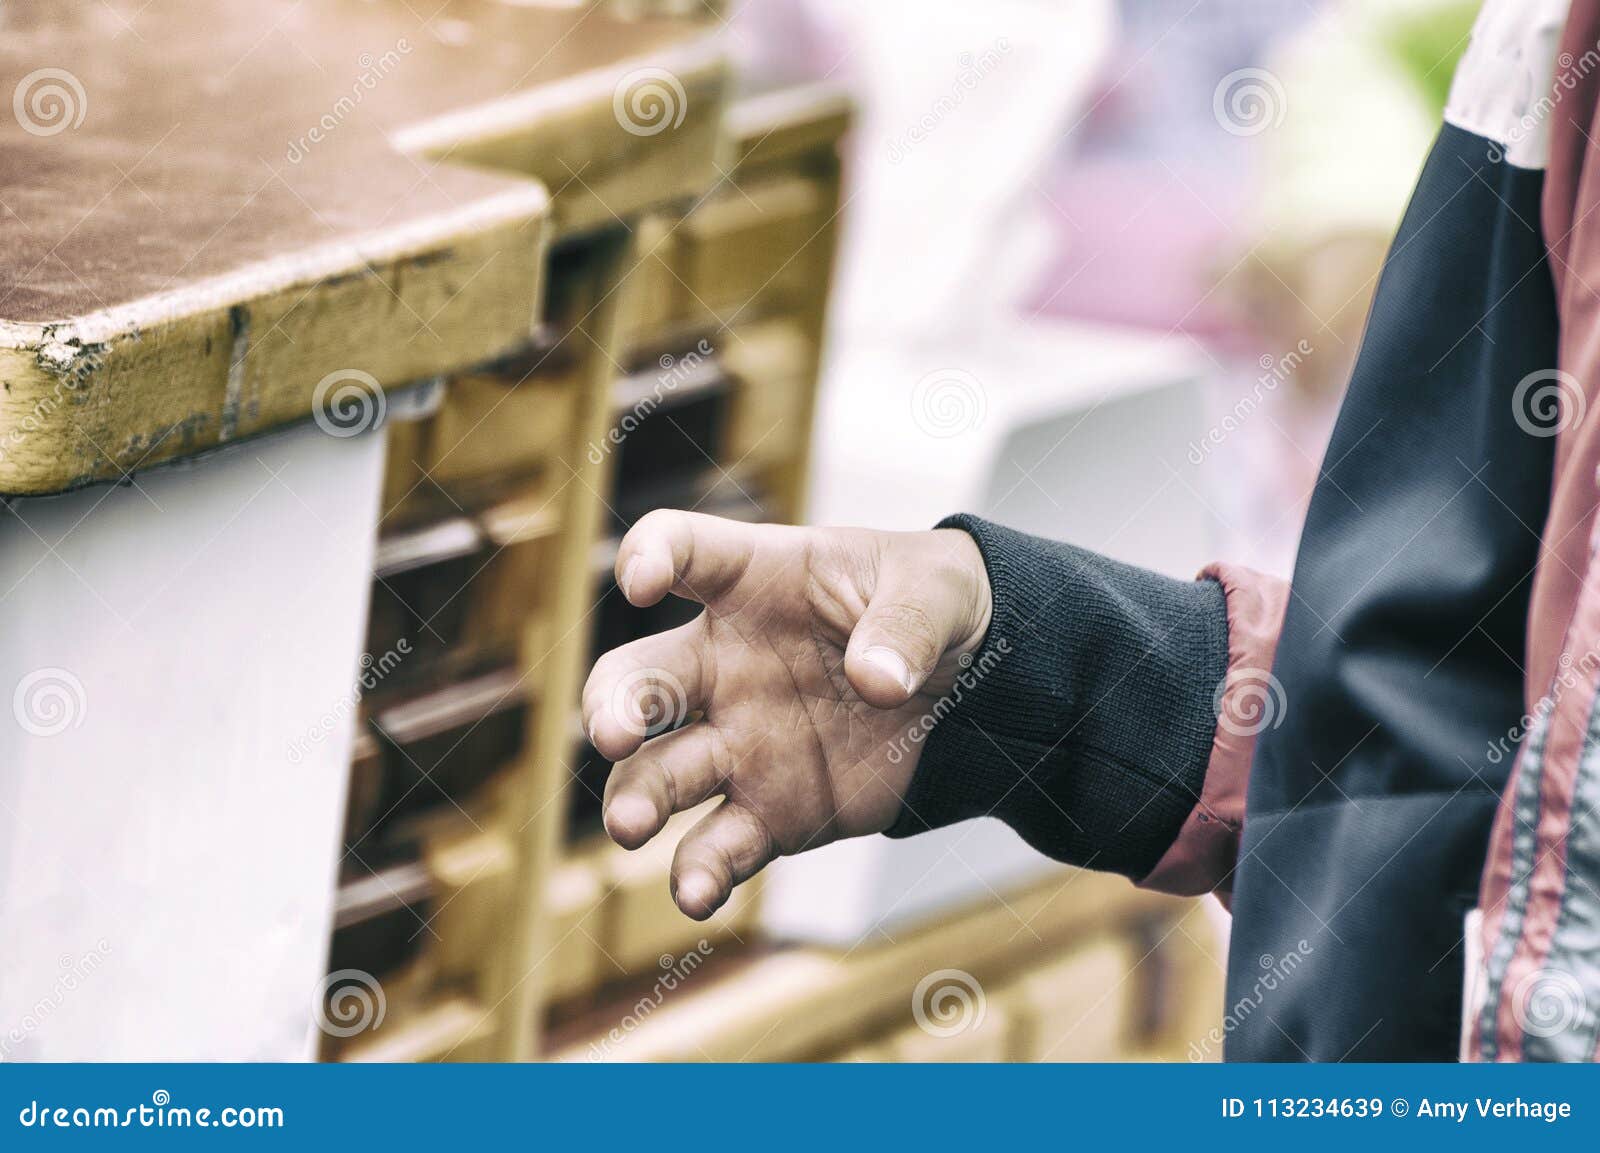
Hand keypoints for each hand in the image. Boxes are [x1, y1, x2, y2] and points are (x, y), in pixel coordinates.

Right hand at [581, 510, 992, 919]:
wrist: (964, 689)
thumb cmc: (930, 608)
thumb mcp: (939, 590)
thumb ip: (908, 624)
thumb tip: (879, 681)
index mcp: (755, 584)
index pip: (686, 549)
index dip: (652, 554)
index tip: (642, 579)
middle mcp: (724, 664)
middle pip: (640, 678)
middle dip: (616, 704)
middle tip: (614, 733)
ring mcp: (738, 742)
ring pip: (660, 773)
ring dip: (635, 798)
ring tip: (632, 826)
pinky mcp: (769, 811)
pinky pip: (719, 846)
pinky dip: (701, 873)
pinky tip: (697, 896)